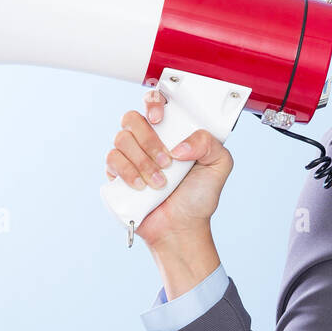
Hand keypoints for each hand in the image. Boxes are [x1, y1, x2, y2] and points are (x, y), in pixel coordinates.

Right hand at [103, 89, 233, 247]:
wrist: (181, 227)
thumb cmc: (199, 196)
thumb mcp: (219, 165)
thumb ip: (209, 143)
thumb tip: (179, 145)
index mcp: (172, 131)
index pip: (154, 102)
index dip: (152, 102)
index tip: (160, 119)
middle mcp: (149, 140)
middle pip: (132, 118)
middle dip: (149, 140)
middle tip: (167, 161)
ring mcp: (131, 156)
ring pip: (121, 139)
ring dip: (142, 161)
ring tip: (160, 182)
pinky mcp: (117, 174)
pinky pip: (112, 159)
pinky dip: (127, 172)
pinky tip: (142, 186)